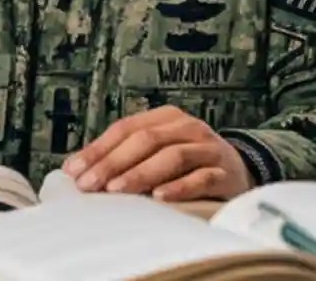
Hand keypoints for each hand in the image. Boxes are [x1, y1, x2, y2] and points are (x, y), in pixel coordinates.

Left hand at [61, 105, 254, 201]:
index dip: (98, 148)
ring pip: (172, 156)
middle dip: (113, 162)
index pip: (126, 128)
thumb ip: (125, 156)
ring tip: (117, 189)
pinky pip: (202, 178)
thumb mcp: (158, 151)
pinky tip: (160, 198)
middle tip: (90, 184)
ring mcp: (208, 149)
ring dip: (141, 173)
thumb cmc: (189, 163)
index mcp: (166, 118)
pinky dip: (180, 187)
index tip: (74, 170)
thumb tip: (77, 169)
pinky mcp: (226, 173)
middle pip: (145, 140)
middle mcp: (187, 128)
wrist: (241, 172)